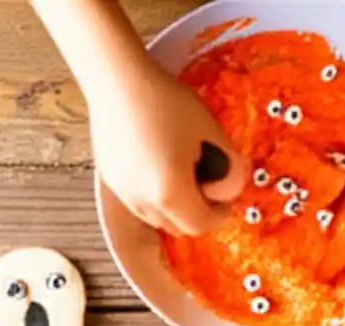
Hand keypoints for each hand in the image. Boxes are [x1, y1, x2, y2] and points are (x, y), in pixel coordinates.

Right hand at [88, 63, 249, 235]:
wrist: (118, 79)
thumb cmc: (168, 102)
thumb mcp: (210, 132)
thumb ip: (230, 164)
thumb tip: (236, 184)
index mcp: (170, 192)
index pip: (201, 225)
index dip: (219, 215)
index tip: (225, 197)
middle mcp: (142, 200)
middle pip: (177, 227)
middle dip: (197, 214)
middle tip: (207, 186)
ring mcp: (122, 192)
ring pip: (156, 218)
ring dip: (174, 208)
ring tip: (181, 175)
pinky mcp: (108, 180)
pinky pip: (138, 203)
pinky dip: (154, 197)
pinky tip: (159, 166)